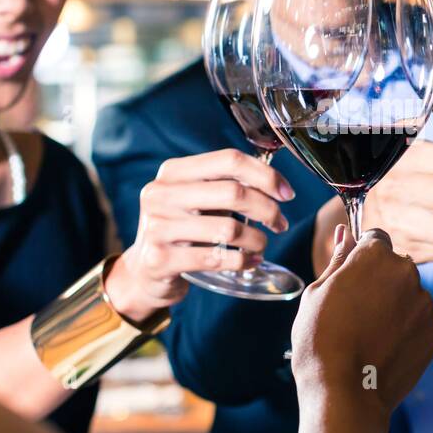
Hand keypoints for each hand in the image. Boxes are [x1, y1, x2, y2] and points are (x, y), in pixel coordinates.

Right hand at [105, 148, 295, 322]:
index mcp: (173, 171)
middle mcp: (160, 194)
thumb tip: (277, 185)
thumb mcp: (197, 200)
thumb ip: (227, 185)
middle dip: (267, 209)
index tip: (287, 194)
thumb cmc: (183, 230)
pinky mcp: (160, 259)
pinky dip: (242, 261)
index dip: (265, 175)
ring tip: (261, 245)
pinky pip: (216, 258)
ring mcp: (157, 227)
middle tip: (280, 223)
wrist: (146, 272)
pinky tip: (250, 261)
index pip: (229, 160)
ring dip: (256, 239)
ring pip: (228, 228)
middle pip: (233, 192)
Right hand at [291, 225, 432, 425]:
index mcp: (375, 255)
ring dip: (395, 305)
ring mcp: (424, 302)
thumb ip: (338, 260)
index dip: (362, 256)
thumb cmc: (320, 340)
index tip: (352, 276)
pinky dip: (407, 329)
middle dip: (380, 280)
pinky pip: (420, 320)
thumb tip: (346, 234)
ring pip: (409, 294)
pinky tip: (385, 347)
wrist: (345, 392)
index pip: (375, 238)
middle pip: (395, 266)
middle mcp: (407, 271)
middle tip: (356, 311)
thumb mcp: (317, 293)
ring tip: (370, 334)